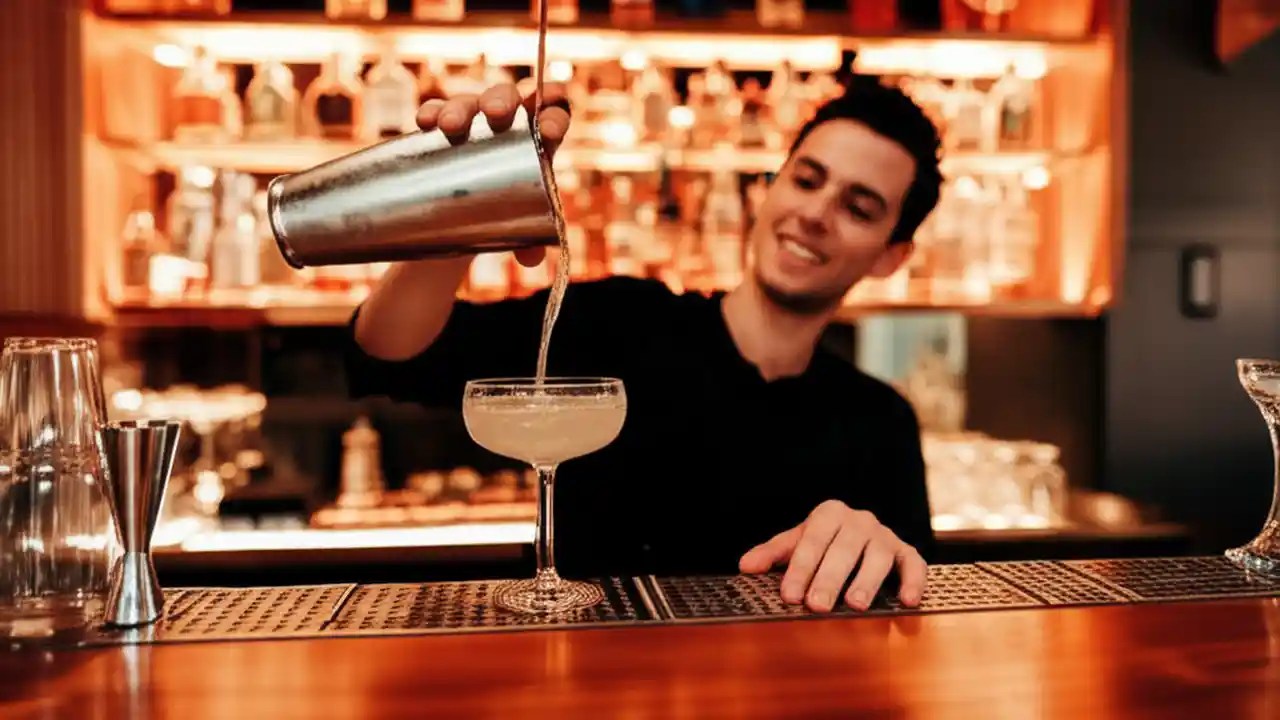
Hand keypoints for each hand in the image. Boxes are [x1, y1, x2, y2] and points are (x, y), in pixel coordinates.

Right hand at [416, 81, 571, 267]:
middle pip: (510, 97)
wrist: (470, 214)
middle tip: (495, 115)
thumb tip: (531, 258)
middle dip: (503, 99)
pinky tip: (425, 123)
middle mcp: (508, 123)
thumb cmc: (508, 213)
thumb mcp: (521, 227)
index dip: (555, 114)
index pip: (554, 115)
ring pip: (471, 101)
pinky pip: (438, 111)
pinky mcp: (446, 127)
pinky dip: (432, 112)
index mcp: (539, 140)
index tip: (547, 131)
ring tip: (451, 127)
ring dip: (462, 107)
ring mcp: (476, 121)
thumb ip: (530, 241)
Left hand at [739, 500, 926, 612]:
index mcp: (829, 514)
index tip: (789, 595)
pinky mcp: (907, 552)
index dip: (800, 568)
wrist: (860, 536)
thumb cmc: (823, 544)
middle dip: (829, 578)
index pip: (813, 540)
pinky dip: (913, 582)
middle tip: (817, 606)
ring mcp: (886, 536)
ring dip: (867, 580)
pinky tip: (907, 601)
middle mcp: (860, 521)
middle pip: (845, 548)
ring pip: (879, 556)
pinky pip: (914, 565)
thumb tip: (745, 566)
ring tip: (855, 604)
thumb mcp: (796, 544)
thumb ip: (772, 554)